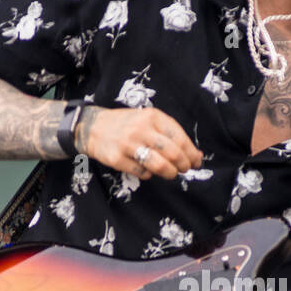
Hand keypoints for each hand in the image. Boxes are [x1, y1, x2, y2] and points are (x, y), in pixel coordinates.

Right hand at [77, 105, 202, 179]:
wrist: (93, 127)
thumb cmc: (128, 125)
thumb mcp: (149, 121)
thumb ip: (171, 135)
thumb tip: (197, 155)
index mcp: (152, 116)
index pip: (180, 138)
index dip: (191, 153)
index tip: (196, 162)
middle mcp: (141, 129)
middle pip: (172, 153)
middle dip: (183, 165)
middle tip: (184, 169)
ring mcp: (128, 144)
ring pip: (159, 165)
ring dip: (170, 173)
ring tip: (170, 173)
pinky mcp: (117, 159)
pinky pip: (142, 173)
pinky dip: (148, 175)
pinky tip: (147, 170)